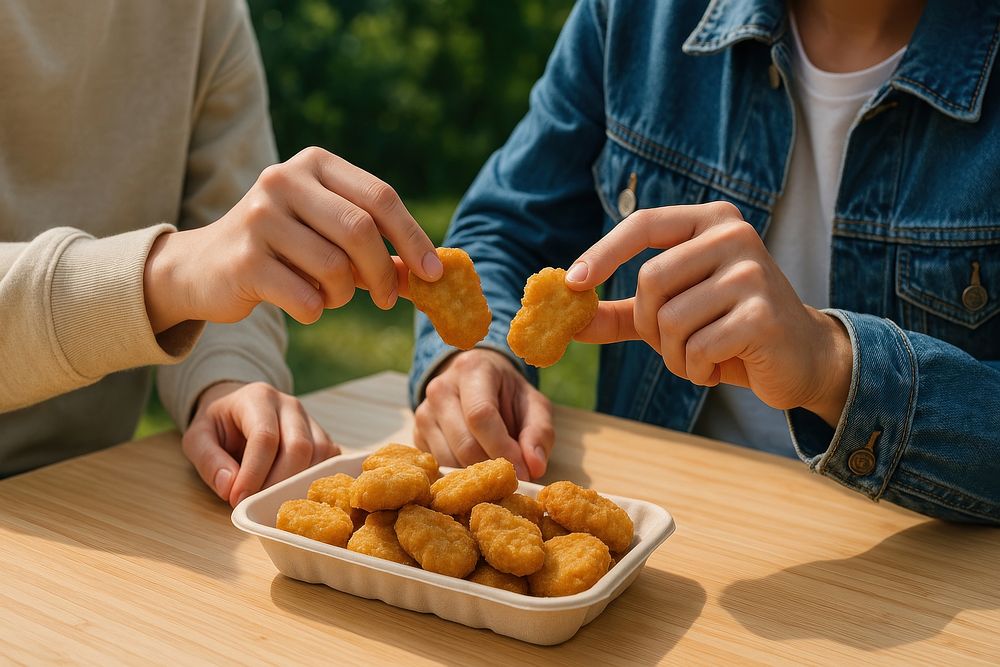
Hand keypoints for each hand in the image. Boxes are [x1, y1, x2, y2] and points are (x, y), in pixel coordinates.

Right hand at [143, 147, 443, 331]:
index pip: (380, 198)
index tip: (433, 274)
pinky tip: (302, 303)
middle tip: (388, 299)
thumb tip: (432, 272)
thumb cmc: (283, 250)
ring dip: (343, 296)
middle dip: (384, 273)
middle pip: (361, 231)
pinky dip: (316, 311)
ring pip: (334, 268)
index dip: (413, 238)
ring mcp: (259, 218)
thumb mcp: (326, 231)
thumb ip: (374, 241)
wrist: (202, 268)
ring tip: (330, 296)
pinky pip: (306, 298)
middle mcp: (283, 180)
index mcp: (314, 164)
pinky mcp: (243, 260)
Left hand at [182, 381, 339, 505]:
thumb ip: (208, 461)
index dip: (254, 472)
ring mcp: (310, 420)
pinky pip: (330, 460)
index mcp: (258, 398)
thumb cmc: (218, 426)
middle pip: (299, 446)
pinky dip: (316, 481)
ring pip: (319, 454)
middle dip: (278, 482)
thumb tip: (230, 487)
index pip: (265, 436)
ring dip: (298, 485)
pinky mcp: (322, 437)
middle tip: (258, 505)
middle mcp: (290, 405)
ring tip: (273, 502)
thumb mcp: (197, 439)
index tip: (238, 499)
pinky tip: (294, 494)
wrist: (238, 411)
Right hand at [414, 349, 553, 479]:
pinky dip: (461, 475)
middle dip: (492, 467)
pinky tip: (477, 465)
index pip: (480, 415)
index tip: (523, 472)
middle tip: (513, 477)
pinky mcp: (416, 435)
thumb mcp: (533, 405)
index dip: (503, 448)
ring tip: (496, 469)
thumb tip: (534, 467)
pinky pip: (439, 466)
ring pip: (449, 459)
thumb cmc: (508, 394)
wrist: (476, 382)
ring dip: (477, 474)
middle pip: (464, 443)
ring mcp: (423, 413)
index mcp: (471, 370)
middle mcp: (440, 388)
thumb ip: (539, 433)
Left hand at [566, 202, 851, 425]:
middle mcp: (734, 235)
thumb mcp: (673, 314)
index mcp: (711, 221)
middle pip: (650, 280)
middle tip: (677, 344)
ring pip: (670, 320)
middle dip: (650, 326)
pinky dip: (697, 370)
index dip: (603, 253)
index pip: (644, 224)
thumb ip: (624, 313)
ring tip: (704, 357)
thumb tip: (569, 319)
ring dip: (675, 355)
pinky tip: (722, 368)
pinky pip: (696, 349)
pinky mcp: (762, 315)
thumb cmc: (729, 330)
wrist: (802, 358)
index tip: (572, 283)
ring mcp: (752, 272)